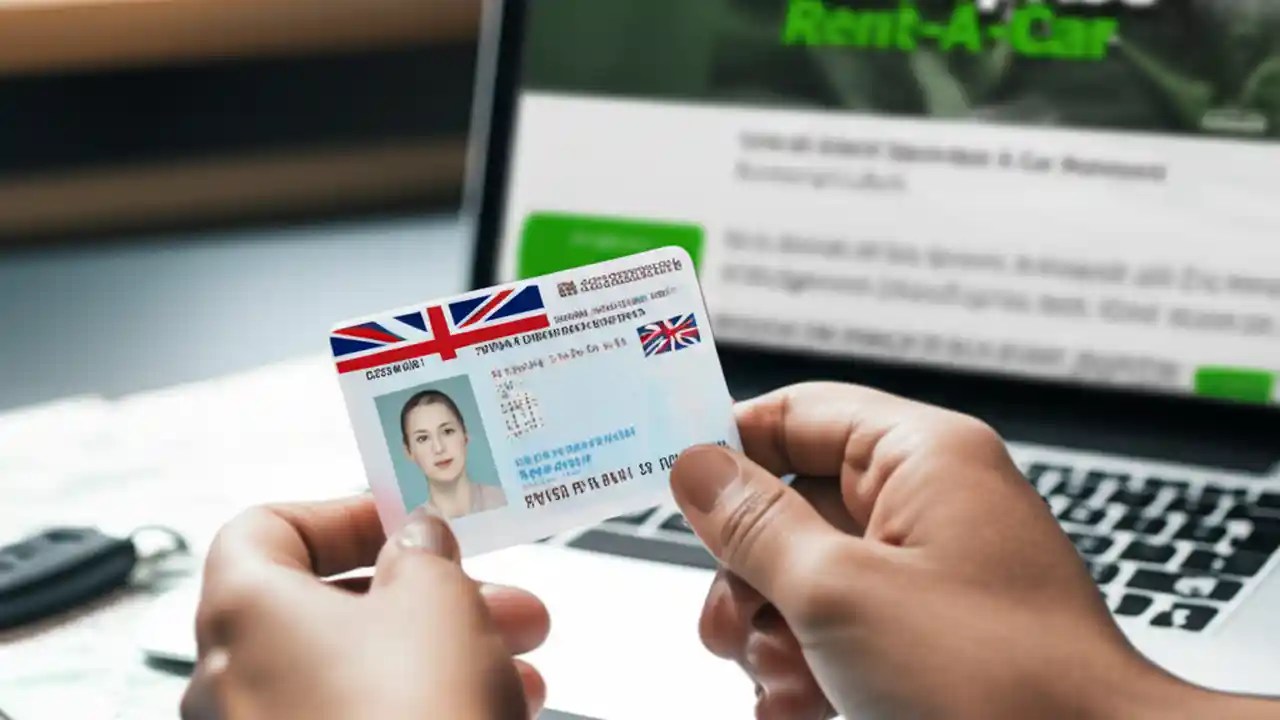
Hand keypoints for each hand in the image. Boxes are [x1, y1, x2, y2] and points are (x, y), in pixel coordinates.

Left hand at [181, 498, 548, 719]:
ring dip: (437, 652)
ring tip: (517, 657)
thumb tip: (417, 536)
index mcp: (243, 612)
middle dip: (426, 592)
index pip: (266, 528)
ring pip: (352, 674)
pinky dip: (417, 708)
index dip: (343, 515)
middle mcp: (231, 682)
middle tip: (491, 588)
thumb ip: (423, 550)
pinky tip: (493, 710)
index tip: (406, 519)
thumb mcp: (437, 600)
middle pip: (326, 607)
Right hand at [670, 382, 1272, 719]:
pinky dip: (811, 667)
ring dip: (774, 633)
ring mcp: (935, 573)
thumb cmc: (1002, 683)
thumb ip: (755, 524)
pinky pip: (846, 628)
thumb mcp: (840, 593)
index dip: (728, 445)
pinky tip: (800, 705)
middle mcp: (932, 505)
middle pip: (794, 505)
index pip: (799, 413)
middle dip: (748, 573)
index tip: (670, 483)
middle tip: (728, 622)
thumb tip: (697, 468)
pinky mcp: (935, 635)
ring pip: (810, 577)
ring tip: (780, 679)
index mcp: (923, 457)